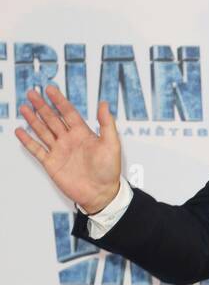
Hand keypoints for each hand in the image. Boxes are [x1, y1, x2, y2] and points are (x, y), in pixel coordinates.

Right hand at [15, 84, 120, 213]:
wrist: (101, 194)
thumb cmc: (109, 172)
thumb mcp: (112, 145)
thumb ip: (107, 124)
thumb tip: (103, 104)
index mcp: (83, 133)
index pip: (68, 112)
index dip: (59, 101)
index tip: (50, 89)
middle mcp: (69, 140)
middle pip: (52, 119)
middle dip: (42, 106)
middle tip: (32, 93)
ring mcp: (59, 151)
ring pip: (43, 131)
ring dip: (33, 120)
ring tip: (24, 108)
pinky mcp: (52, 164)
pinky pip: (37, 150)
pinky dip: (28, 141)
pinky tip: (20, 131)